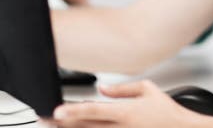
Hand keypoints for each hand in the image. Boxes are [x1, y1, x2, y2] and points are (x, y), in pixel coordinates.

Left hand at [44, 80, 198, 126]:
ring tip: (54, 126)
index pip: (94, 111)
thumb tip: (102, 89)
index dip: (73, 111)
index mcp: (125, 113)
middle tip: (45, 119)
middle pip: (86, 127)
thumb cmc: (167, 112)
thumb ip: (122, 88)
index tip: (56, 111)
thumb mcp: (148, 89)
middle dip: (64, 123)